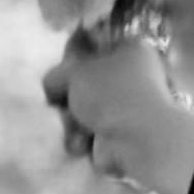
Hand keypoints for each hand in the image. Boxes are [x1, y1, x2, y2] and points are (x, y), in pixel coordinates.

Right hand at [45, 30, 193, 193]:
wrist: (139, 141)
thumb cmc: (110, 93)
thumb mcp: (74, 71)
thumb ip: (58, 73)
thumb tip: (54, 85)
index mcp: (132, 50)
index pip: (95, 47)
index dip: (73, 60)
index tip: (60, 72)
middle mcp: (136, 77)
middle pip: (87, 83)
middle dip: (69, 99)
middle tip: (60, 104)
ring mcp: (132, 108)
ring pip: (87, 111)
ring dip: (73, 123)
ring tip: (76, 129)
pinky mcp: (126, 135)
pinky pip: (94, 133)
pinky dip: (84, 140)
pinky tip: (82, 145)